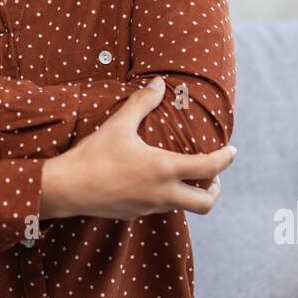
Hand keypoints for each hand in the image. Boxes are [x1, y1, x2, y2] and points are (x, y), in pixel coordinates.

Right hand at [39, 77, 234, 219]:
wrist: (65, 188)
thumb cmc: (93, 155)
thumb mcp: (119, 124)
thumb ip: (142, 102)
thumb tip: (159, 83)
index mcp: (164, 169)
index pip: (209, 167)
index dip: (226, 159)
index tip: (232, 151)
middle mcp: (162, 193)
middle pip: (205, 204)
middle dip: (214, 190)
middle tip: (212, 177)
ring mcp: (148, 207)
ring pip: (182, 206)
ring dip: (189, 193)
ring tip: (182, 175)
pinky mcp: (133, 214)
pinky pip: (158, 207)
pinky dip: (165, 197)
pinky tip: (150, 183)